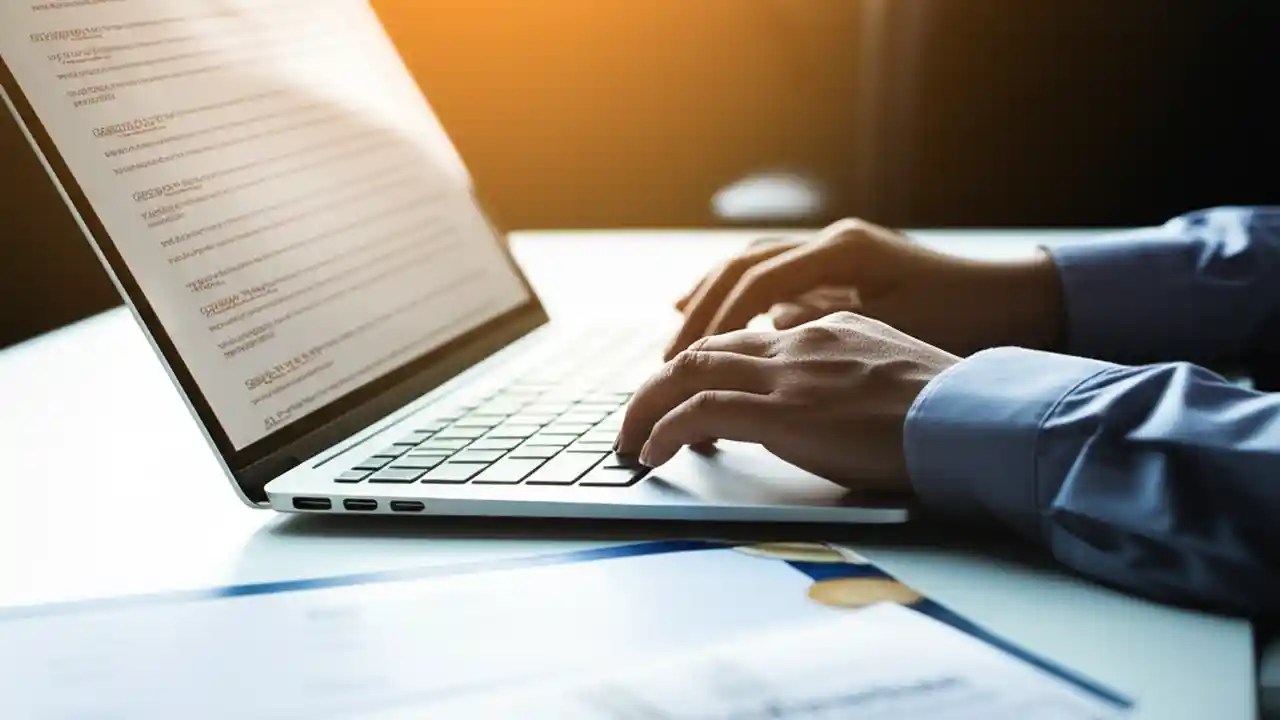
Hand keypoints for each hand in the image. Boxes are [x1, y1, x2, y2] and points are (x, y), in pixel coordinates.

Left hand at [618, 312, 959, 491]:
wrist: (972, 416)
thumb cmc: (949, 407)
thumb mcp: (894, 368)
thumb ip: (851, 369)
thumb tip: (828, 392)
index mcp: (826, 331)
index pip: (744, 341)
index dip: (704, 365)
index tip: (684, 390)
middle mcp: (798, 344)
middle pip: (703, 350)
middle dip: (660, 383)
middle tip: (637, 416)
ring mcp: (787, 376)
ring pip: (688, 374)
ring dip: (647, 407)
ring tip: (629, 439)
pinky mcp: (782, 412)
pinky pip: (699, 415)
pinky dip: (663, 432)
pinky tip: (650, 454)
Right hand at [666, 218, 1063, 359]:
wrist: (1016, 303)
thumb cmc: (966, 324)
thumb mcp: (893, 339)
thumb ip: (825, 338)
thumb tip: (771, 335)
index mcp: (843, 252)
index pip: (755, 285)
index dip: (713, 327)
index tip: (683, 366)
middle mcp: (834, 242)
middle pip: (743, 268)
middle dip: (700, 313)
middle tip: (667, 359)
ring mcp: (838, 252)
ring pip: (754, 266)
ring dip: (713, 297)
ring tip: (676, 330)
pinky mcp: (844, 269)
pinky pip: (778, 278)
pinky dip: (744, 298)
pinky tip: (729, 322)